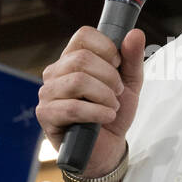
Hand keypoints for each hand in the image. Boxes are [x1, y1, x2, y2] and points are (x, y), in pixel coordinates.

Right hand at [36, 26, 145, 177]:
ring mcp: (47, 93)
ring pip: (77, 81)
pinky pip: (72, 107)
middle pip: (82, 59)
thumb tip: (135, 33)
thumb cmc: (113, 112)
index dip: (107, 48)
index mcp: (72, 58)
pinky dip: (96, 112)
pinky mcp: (46, 115)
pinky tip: (106, 117)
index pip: (83, 35)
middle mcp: (55, 72)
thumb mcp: (130, 84)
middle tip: (117, 93)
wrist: (108, 147)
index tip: (118, 65)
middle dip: (109, 77)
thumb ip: (133, 59)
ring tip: (112, 107)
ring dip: (104, 95)